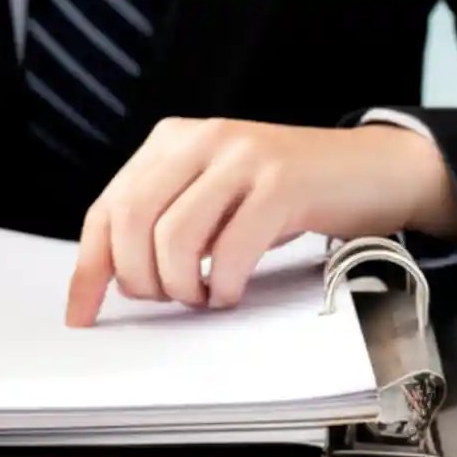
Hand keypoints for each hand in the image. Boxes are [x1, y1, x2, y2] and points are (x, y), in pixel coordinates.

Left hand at [65, 118, 456, 325]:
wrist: (374, 171)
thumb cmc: (287, 197)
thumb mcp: (214, 199)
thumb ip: (165, 222)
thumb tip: (111, 281)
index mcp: (172, 141)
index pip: (106, 209)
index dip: (88, 270)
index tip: (82, 316)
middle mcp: (201, 140)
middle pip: (130, 222)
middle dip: (140, 280)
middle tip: (170, 300)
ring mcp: (242, 158)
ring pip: (173, 238)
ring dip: (183, 287)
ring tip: (205, 295)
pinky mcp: (282, 183)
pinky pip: (230, 249)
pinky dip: (225, 285)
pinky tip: (233, 291)